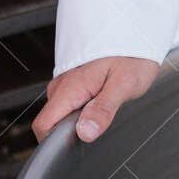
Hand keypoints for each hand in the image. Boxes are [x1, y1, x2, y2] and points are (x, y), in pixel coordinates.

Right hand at [31, 56, 162, 143]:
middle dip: (69, 134)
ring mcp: (66, 83)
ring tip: (105, 112)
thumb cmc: (132, 53)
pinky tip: (102, 105)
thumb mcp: (124, 83)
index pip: (43, 125)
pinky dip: (82, 112)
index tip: (75, 148)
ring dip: (78, 122)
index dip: (53, 143)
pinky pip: (69, 105)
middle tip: (100, 126)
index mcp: (70, 87)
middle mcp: (62, 85)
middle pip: (51, 123)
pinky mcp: (74, 82)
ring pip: (61, 114)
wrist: (136, 30)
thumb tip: (85, 133)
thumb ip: (103, 109)